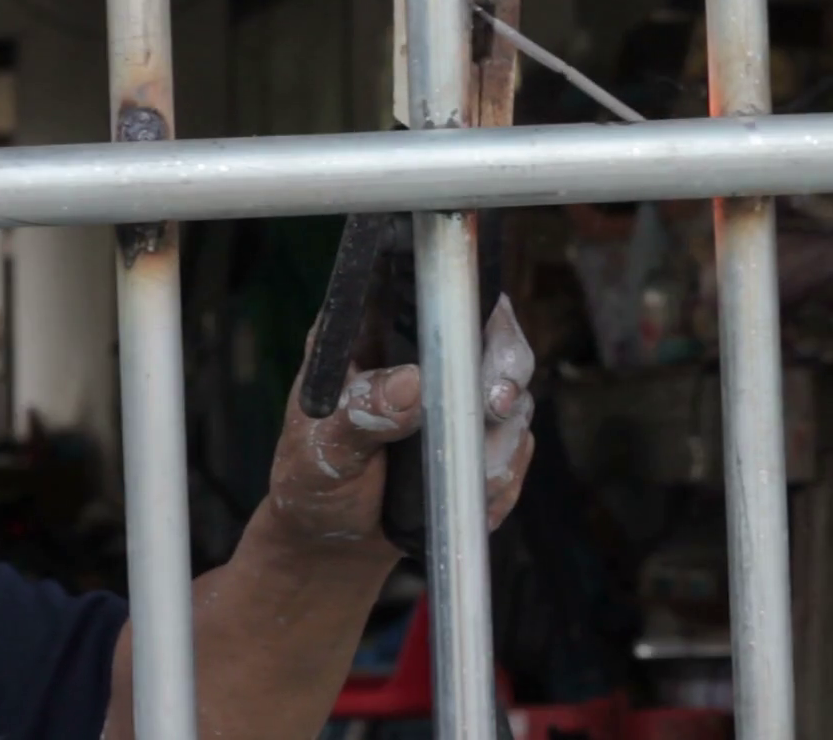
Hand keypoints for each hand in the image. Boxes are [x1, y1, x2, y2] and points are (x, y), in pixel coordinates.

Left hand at [265, 295, 536, 557]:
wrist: (336, 541)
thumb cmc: (313, 484)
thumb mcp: (321, 450)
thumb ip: (360, 414)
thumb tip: (411, 383)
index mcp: (378, 332)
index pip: (434, 291)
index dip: (469, 304)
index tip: (480, 344)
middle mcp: (428, 355)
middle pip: (497, 335)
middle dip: (506, 373)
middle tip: (494, 406)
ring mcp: (462, 396)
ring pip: (516, 397)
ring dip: (498, 443)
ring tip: (452, 479)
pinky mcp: (486, 437)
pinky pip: (519, 447)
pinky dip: (499, 478)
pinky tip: (462, 496)